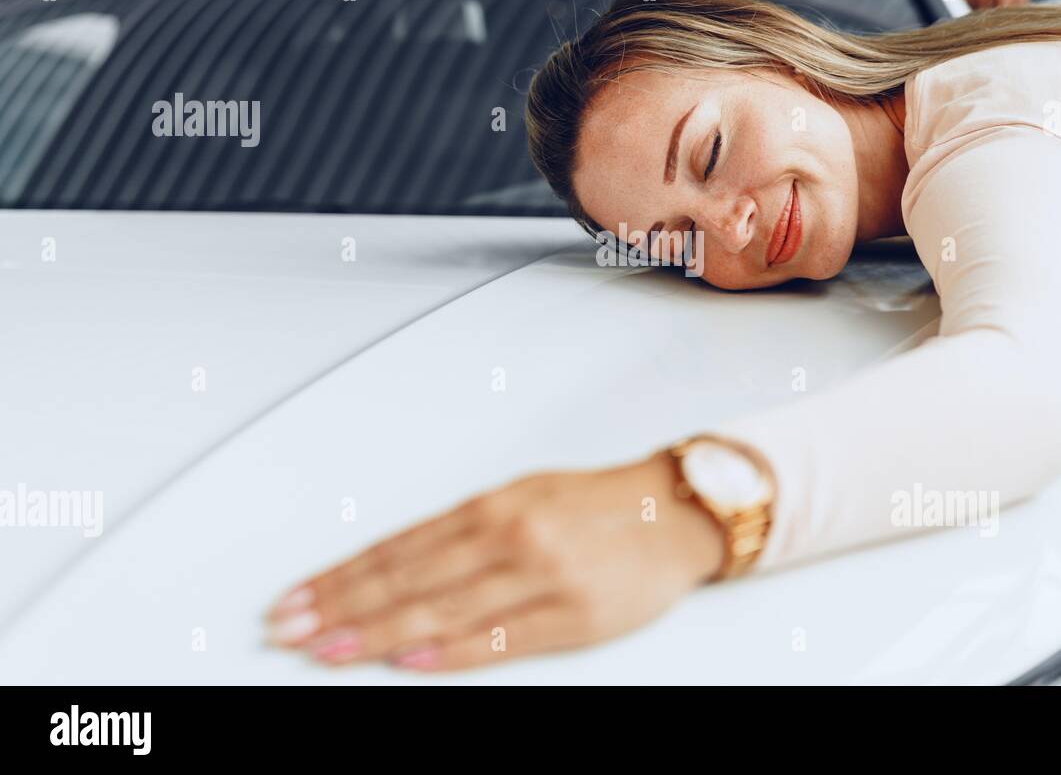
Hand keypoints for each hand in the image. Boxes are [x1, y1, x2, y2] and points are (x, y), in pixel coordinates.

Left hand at [265, 451, 725, 671]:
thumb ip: (464, 531)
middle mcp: (511, 535)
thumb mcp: (524, 496)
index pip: (399, 547)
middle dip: (340, 608)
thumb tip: (395, 566)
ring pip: (442, 609)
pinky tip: (411, 661)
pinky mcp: (573, 615)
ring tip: (328, 651)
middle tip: (288, 630)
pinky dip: (451, 652)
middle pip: (408, 578)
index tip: (298, 598)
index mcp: (494, 505)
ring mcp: (541, 576)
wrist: (675, 514)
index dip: (342, 576)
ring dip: (377, 634)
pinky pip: (501, 638)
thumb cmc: (597, 505)